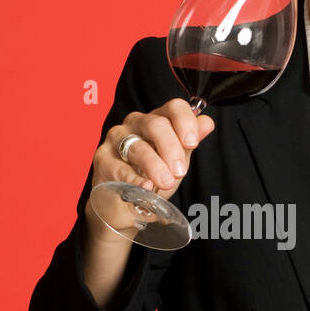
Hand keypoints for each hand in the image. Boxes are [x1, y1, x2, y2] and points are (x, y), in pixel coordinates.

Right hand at [88, 99, 214, 235]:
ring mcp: (117, 139)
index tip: (192, 143)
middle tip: (180, 171)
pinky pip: (119, 167)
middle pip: (156, 125)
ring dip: (155, 166)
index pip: (174, 107)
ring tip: (166, 182)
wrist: (124, 203)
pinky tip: (145, 187)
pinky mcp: (102, 159)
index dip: (185, 122)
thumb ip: (189, 142)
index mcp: (158, 119)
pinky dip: (134, 178)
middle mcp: (136, 123)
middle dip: (171, 149)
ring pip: (138, 147)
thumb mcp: (176, 160)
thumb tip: (207, 122)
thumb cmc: (151, 176)